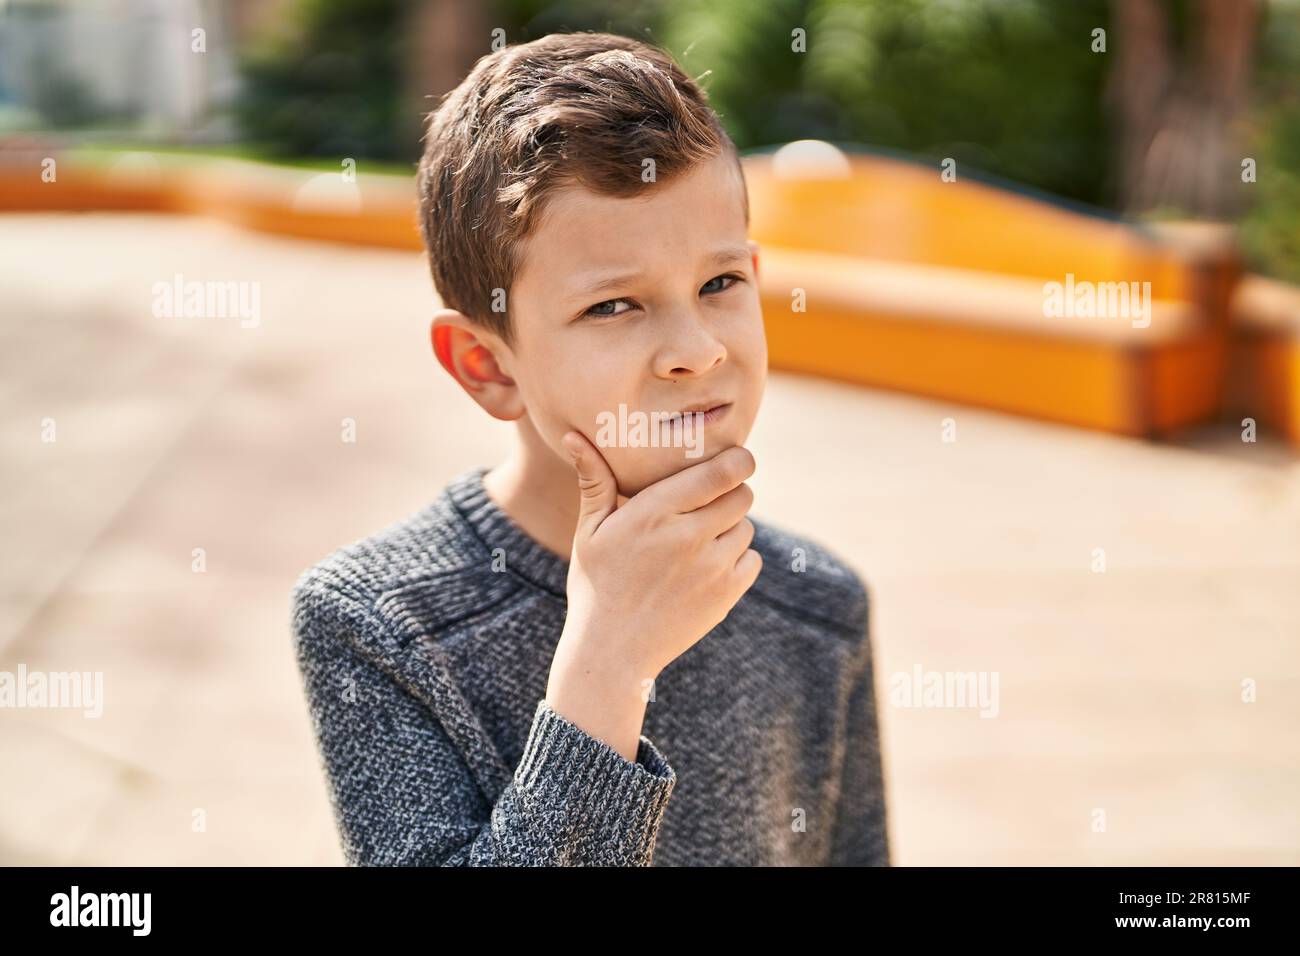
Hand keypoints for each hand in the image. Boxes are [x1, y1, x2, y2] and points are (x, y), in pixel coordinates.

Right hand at [556, 431, 761, 681]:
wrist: (612, 651)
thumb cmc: (596, 584)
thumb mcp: (589, 532)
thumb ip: (594, 481)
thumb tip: (572, 434)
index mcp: (654, 512)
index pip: (720, 472)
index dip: (738, 460)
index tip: (737, 459)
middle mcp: (688, 536)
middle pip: (741, 495)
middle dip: (730, 493)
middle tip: (708, 503)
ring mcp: (711, 567)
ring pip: (746, 527)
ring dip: (730, 528)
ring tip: (699, 541)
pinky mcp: (726, 594)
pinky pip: (750, 560)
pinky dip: (736, 559)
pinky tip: (706, 567)